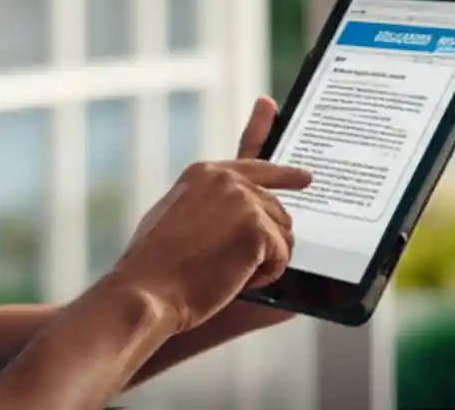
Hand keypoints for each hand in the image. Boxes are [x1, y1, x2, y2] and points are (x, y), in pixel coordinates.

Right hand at [108, 98, 311, 333]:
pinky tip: (233, 279)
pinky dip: (265, 275)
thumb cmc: (154, 262)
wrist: (148, 287)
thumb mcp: (175, 215)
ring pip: (282, 234)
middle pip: (275, 209)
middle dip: (266, 241)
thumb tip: (237, 216)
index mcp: (205, 173)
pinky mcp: (257, 229)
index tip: (305, 178)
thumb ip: (208, 204)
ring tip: (226, 271)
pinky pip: (281, 256)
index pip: (256, 167)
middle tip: (237, 266)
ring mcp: (244, 201)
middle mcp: (227, 179)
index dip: (284, 174)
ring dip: (264, 259)